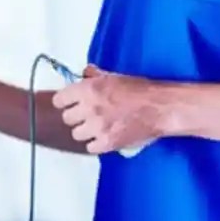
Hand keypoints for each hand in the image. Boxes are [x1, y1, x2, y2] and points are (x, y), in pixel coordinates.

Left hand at [52, 65, 167, 154]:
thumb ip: (95, 76)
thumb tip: (84, 73)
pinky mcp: (107, 143)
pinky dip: (97, 143)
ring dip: (86, 131)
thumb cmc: (141, 90)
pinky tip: (106, 136)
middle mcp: (90, 108)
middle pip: (67, 118)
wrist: (160, 108)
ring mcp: (98, 127)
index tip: (71, 103)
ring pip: (77, 134)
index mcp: (89, 89)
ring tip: (99, 126)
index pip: (59, 100)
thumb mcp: (115, 77)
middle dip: (77, 116)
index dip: (65, 102)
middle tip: (89, 115)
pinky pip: (90, 147)